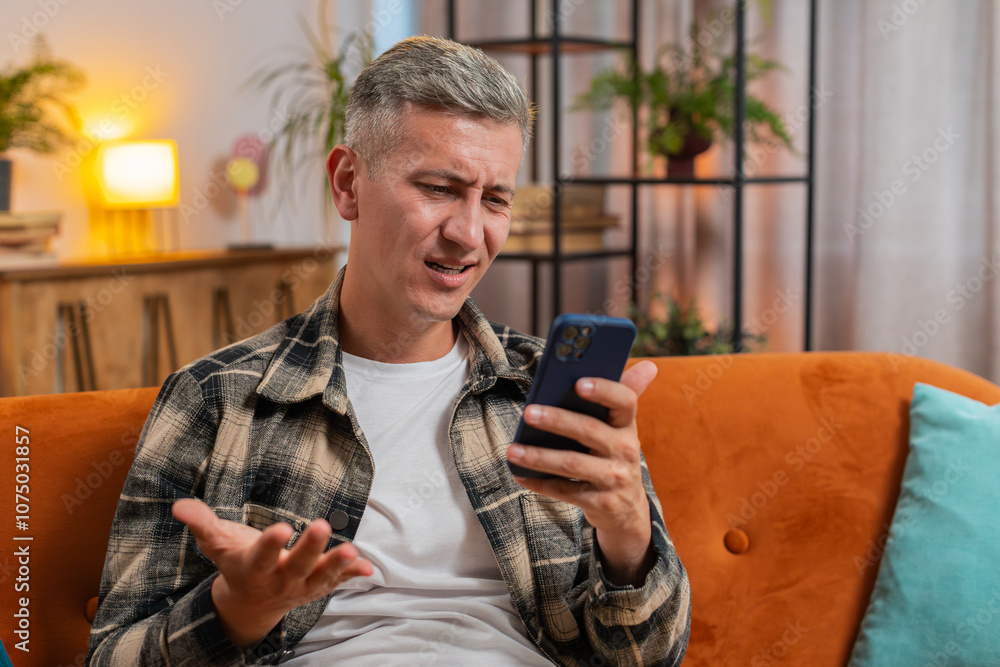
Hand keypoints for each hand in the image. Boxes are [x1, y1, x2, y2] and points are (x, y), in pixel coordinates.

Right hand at [171, 499, 372, 647]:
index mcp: (253, 567)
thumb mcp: (216, 544)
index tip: (283, 527)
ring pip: (320, 577)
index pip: (261, 556)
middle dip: (310, 549)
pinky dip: (352, 576)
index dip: (270, 543)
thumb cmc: (236, 563)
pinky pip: (337, 583)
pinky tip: (369, 568)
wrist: (250, 603)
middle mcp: (278, 579)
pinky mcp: (318, 587)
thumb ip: (201, 523)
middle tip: (323, 527)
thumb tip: (179, 505)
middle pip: (295, 566)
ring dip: (337, 565)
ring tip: (352, 551)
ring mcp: (300, 586)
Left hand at [506, 360, 658, 585]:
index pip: (625, 401)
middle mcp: (625, 451)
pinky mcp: (600, 503)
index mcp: (628, 426)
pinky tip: (519, 473)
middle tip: (528, 412)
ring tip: (512, 449)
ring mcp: (614, 478)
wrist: (627, 509)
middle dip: (557, 420)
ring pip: (572, 463)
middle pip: (589, 430)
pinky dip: (539, 483)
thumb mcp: (622, 429)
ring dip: (538, 456)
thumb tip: (648, 365)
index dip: (604, 390)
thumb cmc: (614, 456)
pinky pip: (565, 491)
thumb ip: (625, 395)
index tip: (578, 382)